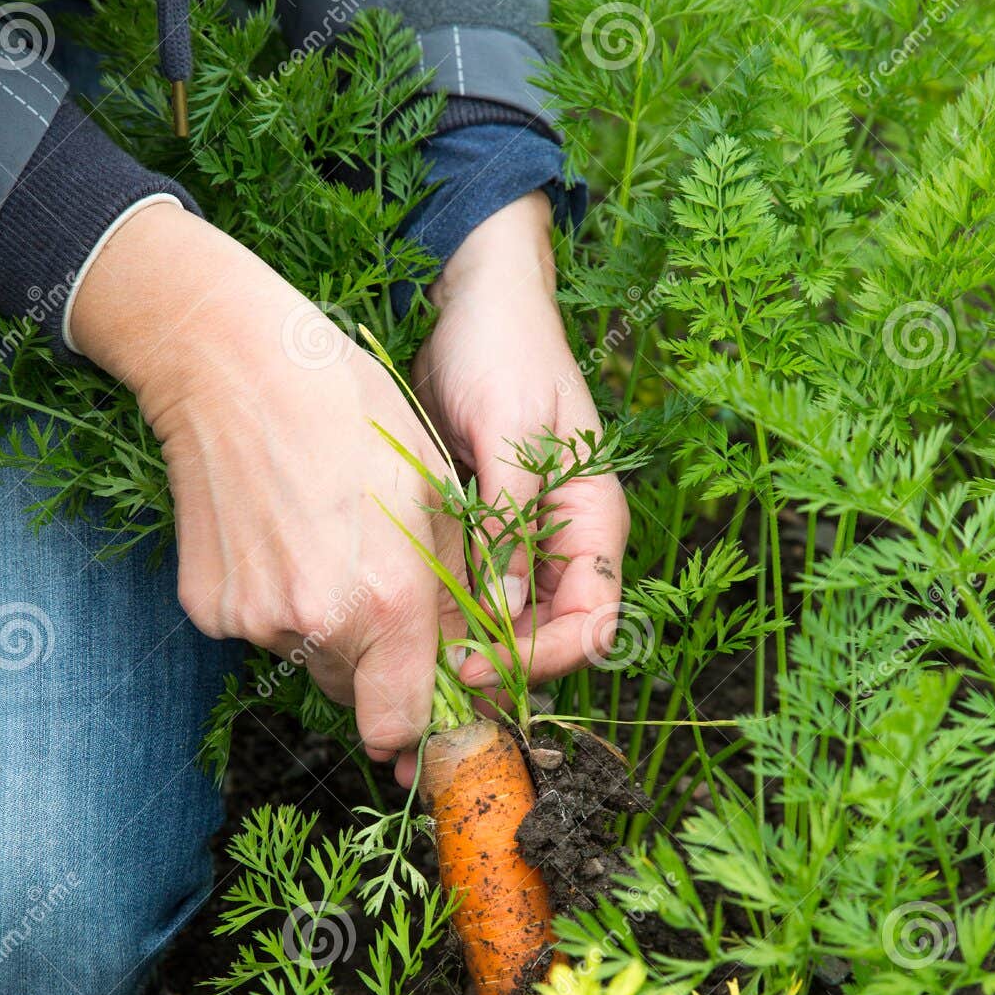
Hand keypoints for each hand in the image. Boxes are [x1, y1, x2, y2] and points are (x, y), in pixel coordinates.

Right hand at [71, 204, 463, 761]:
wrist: (229, 363)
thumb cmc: (349, 410)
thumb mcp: (436, 494)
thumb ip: (457, 595)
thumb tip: (469, 659)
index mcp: (389, 601)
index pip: (402, 725)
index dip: (418, 722)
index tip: (426, 700)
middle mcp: (318, 625)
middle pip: (357, 694)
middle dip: (378, 665)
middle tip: (377, 594)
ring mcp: (255, 620)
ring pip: (309, 661)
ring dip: (329, 631)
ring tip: (326, 547)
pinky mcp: (208, 607)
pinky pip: (261, 632)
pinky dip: (277, 605)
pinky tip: (279, 539)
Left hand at [411, 191, 628, 690]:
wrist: (473, 300)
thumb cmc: (506, 350)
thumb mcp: (512, 434)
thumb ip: (512, 524)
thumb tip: (506, 612)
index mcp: (594, 525)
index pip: (592, 625)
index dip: (540, 657)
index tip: (476, 661)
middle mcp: (564, 546)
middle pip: (545, 641)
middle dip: (496, 674)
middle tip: (431, 694)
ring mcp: (522, 544)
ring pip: (504, 629)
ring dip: (464, 658)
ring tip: (411, 682)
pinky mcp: (479, 535)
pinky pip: (468, 596)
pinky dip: (441, 622)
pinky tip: (400, 636)